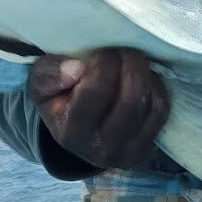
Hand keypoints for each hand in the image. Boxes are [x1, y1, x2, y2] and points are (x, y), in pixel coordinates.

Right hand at [26, 47, 169, 169]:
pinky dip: (156, 88)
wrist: (74, 131)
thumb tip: (77, 68)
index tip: (103, 51)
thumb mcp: (40, 85)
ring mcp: (127, 152)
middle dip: (131, 64)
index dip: (106, 63)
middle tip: (124, 49)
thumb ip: (49, 74)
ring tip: (132, 60)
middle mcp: (100, 149)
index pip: (97, 91)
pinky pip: (160, 111)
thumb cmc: (58, 99)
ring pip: (150, 104)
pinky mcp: (146, 150)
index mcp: (71, 133)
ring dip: (145, 74)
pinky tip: (143, 78)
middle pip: (130, 99)